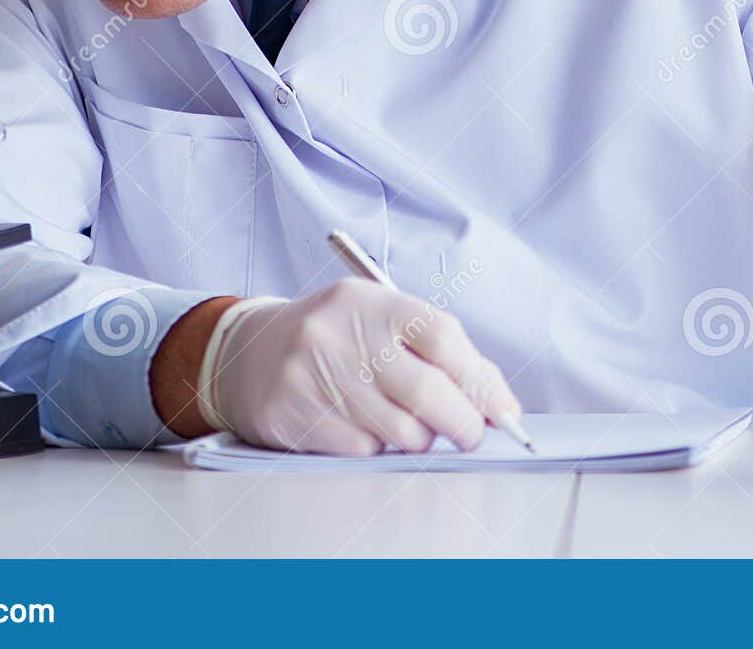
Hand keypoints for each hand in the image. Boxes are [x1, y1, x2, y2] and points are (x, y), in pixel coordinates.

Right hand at [198, 280, 523, 454]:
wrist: (249, 354)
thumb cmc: (339, 339)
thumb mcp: (385, 323)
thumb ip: (443, 354)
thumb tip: (499, 404)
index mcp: (373, 301)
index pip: (443, 337)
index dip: (480, 381)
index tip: (502, 413)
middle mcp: (342, 333)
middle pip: (425, 392)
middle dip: (462, 423)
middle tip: (471, 436)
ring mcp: (313, 375)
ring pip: (398, 431)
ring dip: (416, 439)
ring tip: (406, 424)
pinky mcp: (293, 415)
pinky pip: (362, 451)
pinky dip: (376, 449)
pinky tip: (361, 428)